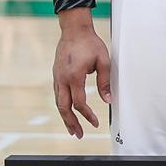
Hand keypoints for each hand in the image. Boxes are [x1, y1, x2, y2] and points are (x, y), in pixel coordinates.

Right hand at [52, 10, 111, 138]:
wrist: (74, 30)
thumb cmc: (90, 44)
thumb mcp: (104, 62)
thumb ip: (105, 82)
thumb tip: (109, 100)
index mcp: (74, 77)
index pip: (79, 103)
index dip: (87, 115)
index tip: (95, 123)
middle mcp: (62, 79)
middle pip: (64, 107)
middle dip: (71, 123)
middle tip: (78, 135)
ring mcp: (57, 77)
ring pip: (59, 102)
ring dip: (65, 116)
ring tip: (72, 128)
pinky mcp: (56, 75)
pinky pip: (58, 94)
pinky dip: (63, 105)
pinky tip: (68, 111)